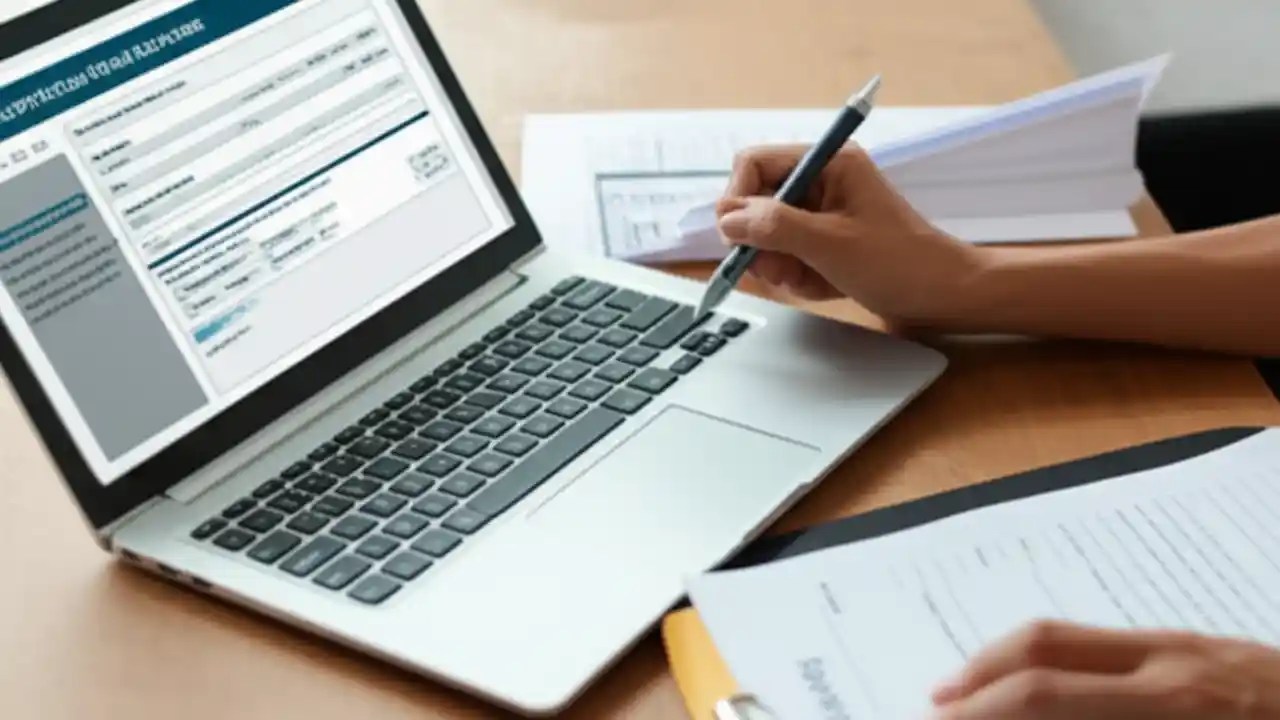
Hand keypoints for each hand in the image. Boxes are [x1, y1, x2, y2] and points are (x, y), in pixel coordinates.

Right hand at [716, 144, 984, 326]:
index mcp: (828, 163)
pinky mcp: (826, 242)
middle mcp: (822, 182)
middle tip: (778, 268)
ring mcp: (823, 214)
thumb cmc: (899, 263)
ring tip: (805, 280)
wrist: (944, 296)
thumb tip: (727, 219)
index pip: (756, 163)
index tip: (737, 237)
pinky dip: (797, 276)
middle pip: (757, 202)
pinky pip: (788, 256)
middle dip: (761, 240)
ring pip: (768, 235)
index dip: (738, 198)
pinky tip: (822, 286)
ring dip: (778, 263)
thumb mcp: (830, 244)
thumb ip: (774, 227)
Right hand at [929, 620, 1279, 718]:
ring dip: (1010, 661)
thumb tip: (1038, 718)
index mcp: (1175, 704)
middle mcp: (1175, 662)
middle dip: (977, 677)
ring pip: (1071, 631)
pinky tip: (1045, 687)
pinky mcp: (1208, 642)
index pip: (1045, 697)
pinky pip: (1108, 639)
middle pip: (1043, 646)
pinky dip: (1057, 660)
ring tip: (973, 694)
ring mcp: (1193, 645)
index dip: (982, 711)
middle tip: (937, 707)